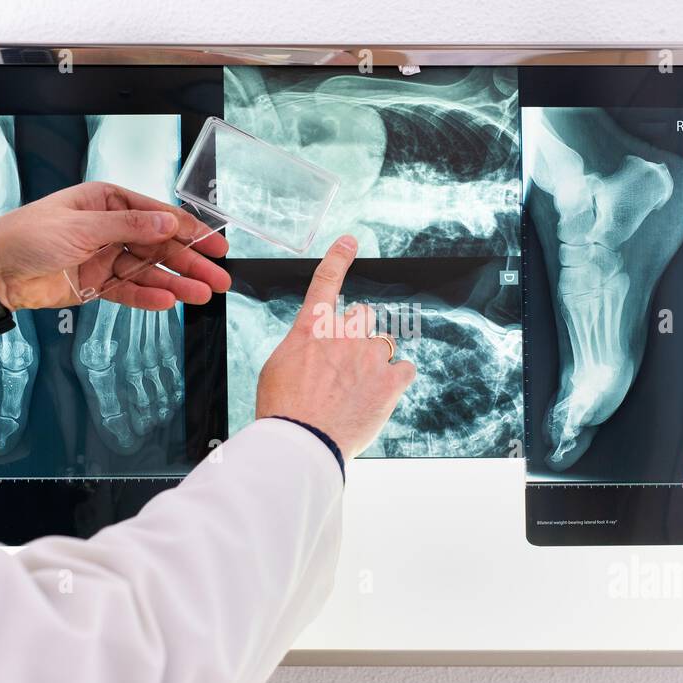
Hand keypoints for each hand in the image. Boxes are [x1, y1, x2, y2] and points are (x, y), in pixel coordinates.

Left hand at [0, 182, 230, 337]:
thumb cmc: (26, 236)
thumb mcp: (81, 226)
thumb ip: (129, 227)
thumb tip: (168, 221)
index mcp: (108, 202)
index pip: (159, 216)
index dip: (191, 230)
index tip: (216, 245)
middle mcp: (111, 228)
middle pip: (161, 246)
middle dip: (191, 262)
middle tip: (219, 278)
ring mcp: (106, 257)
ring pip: (150, 271)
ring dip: (176, 283)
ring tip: (202, 295)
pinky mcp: (98, 284)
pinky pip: (131, 291)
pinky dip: (150, 297)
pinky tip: (170, 302)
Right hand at [255, 235, 416, 459]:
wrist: (303, 440)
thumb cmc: (283, 410)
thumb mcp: (277, 368)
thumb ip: (301, 347)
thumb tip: (312, 347)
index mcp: (311, 329)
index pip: (326, 281)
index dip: (339, 257)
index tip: (350, 241)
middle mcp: (343, 333)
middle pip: (364, 315)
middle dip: (359, 334)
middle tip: (346, 365)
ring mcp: (369, 355)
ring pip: (385, 341)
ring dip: (377, 358)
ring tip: (360, 388)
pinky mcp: (390, 380)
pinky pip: (406, 368)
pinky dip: (397, 379)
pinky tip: (381, 395)